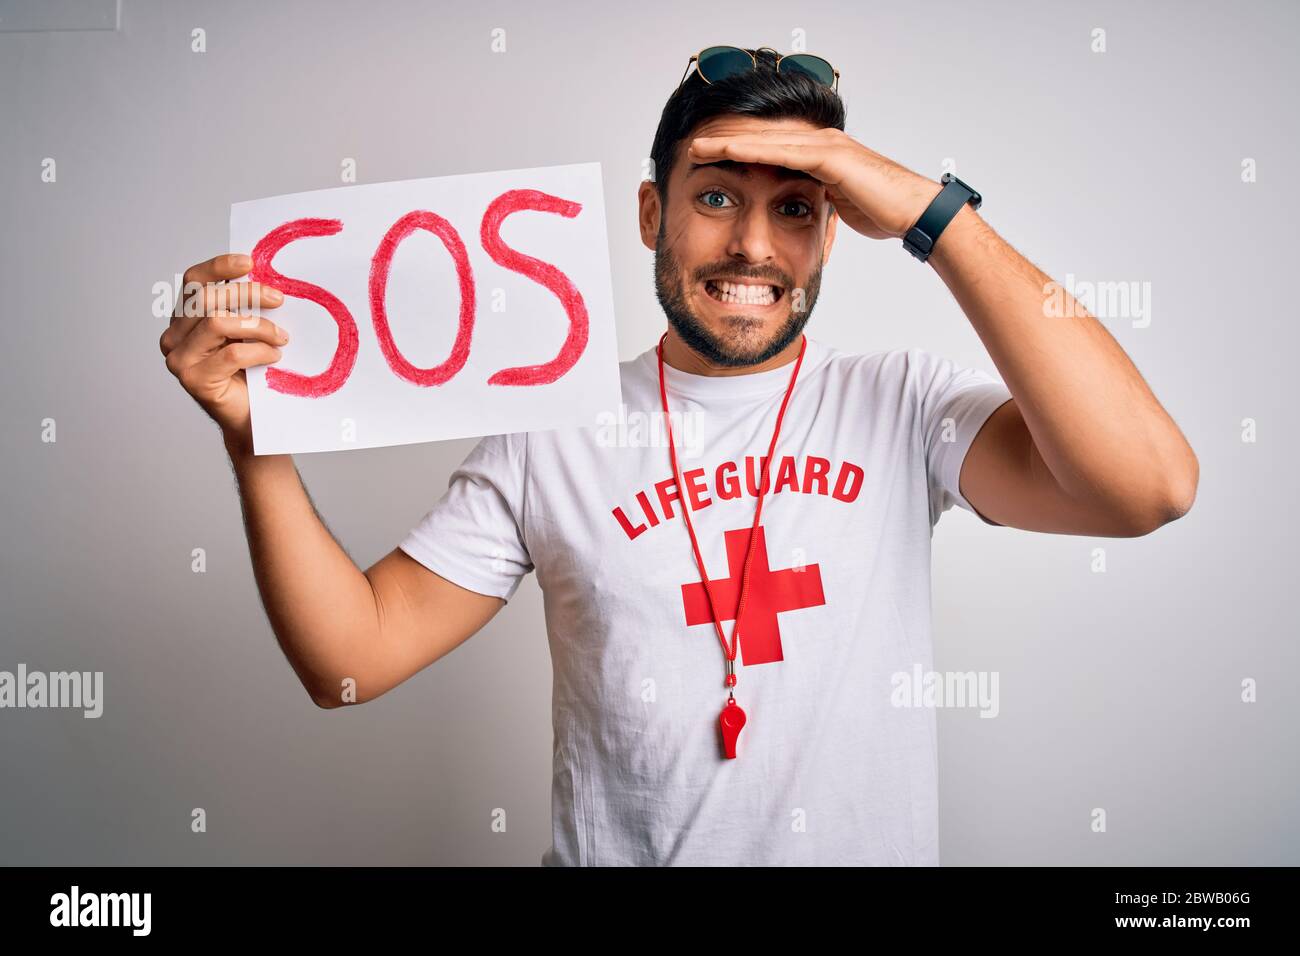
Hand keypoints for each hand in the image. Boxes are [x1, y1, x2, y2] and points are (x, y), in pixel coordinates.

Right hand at [159, 253, 289, 453]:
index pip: (193, 282)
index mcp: (184, 319)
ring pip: (217, 323)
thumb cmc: (250, 373)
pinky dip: (259, 351)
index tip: (249, 262)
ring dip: (258, 326)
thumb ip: (244, 308)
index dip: (219, 267)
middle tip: (279, 299)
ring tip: (281, 337)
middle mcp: (174, 337)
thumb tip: (267, 279)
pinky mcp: (194, 380)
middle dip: (247, 293)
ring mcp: (179, 359)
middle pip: (205, 299)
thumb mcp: (247, 333)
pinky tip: (274, 356)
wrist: (249, 419)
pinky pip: (231, 354)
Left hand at [686, 128, 943, 240]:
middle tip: (693, 145)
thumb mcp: (840, 207)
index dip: (740, 154)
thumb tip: (805, 212)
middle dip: (727, 142)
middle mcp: (820, 143)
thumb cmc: (884, 213)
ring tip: (699, 145)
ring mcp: (825, 145)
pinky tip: (728, 149)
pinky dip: (754, 148)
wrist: (914, 212)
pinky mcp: (829, 156)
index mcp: (821, 156)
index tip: (709, 161)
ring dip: (731, 141)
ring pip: (768, 140)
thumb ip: (820, 202)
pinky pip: (783, 150)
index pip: (771, 152)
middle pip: (763, 140)